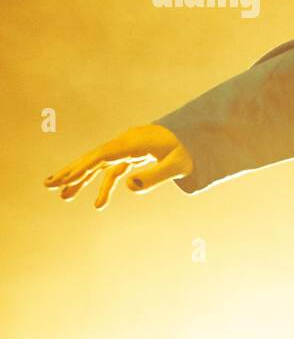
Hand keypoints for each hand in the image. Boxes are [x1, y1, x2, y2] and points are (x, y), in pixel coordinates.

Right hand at [43, 124, 194, 209]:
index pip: (102, 156)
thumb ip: (156, 175)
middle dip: (71, 171)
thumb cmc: (191, 150)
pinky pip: (113, 171)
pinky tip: (99, 203)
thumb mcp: (179, 164)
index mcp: (134, 143)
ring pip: (100, 165)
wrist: (201, 136)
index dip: (82, 168)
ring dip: (82, 180)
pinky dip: (104, 185)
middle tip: (48, 185)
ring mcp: (129, 150)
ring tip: (63, 197)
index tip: (65, 180)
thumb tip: (129, 187)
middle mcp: (127, 143)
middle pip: (93, 157)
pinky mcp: (134, 157)